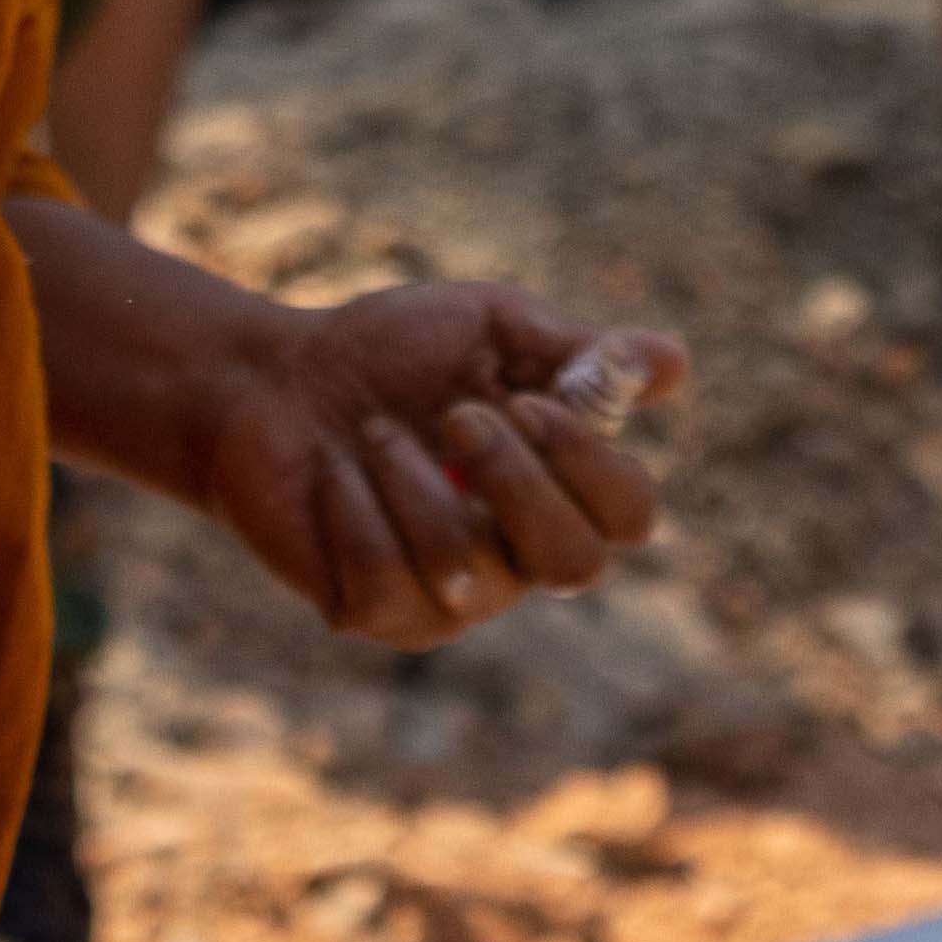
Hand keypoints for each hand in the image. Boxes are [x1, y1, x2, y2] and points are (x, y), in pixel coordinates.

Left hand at [176, 279, 684, 647]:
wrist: (267, 383)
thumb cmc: (385, 350)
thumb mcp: (485, 326)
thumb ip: (575, 350)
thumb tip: (674, 363)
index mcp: (558, 485)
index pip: (629, 513)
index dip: (591, 464)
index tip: (531, 401)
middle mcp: (518, 555)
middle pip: (577, 565)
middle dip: (518, 483)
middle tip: (456, 415)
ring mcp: (450, 598)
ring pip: (470, 572)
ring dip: (412, 480)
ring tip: (370, 431)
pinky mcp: (377, 615)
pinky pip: (386, 581)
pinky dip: (353, 508)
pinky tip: (332, 477)